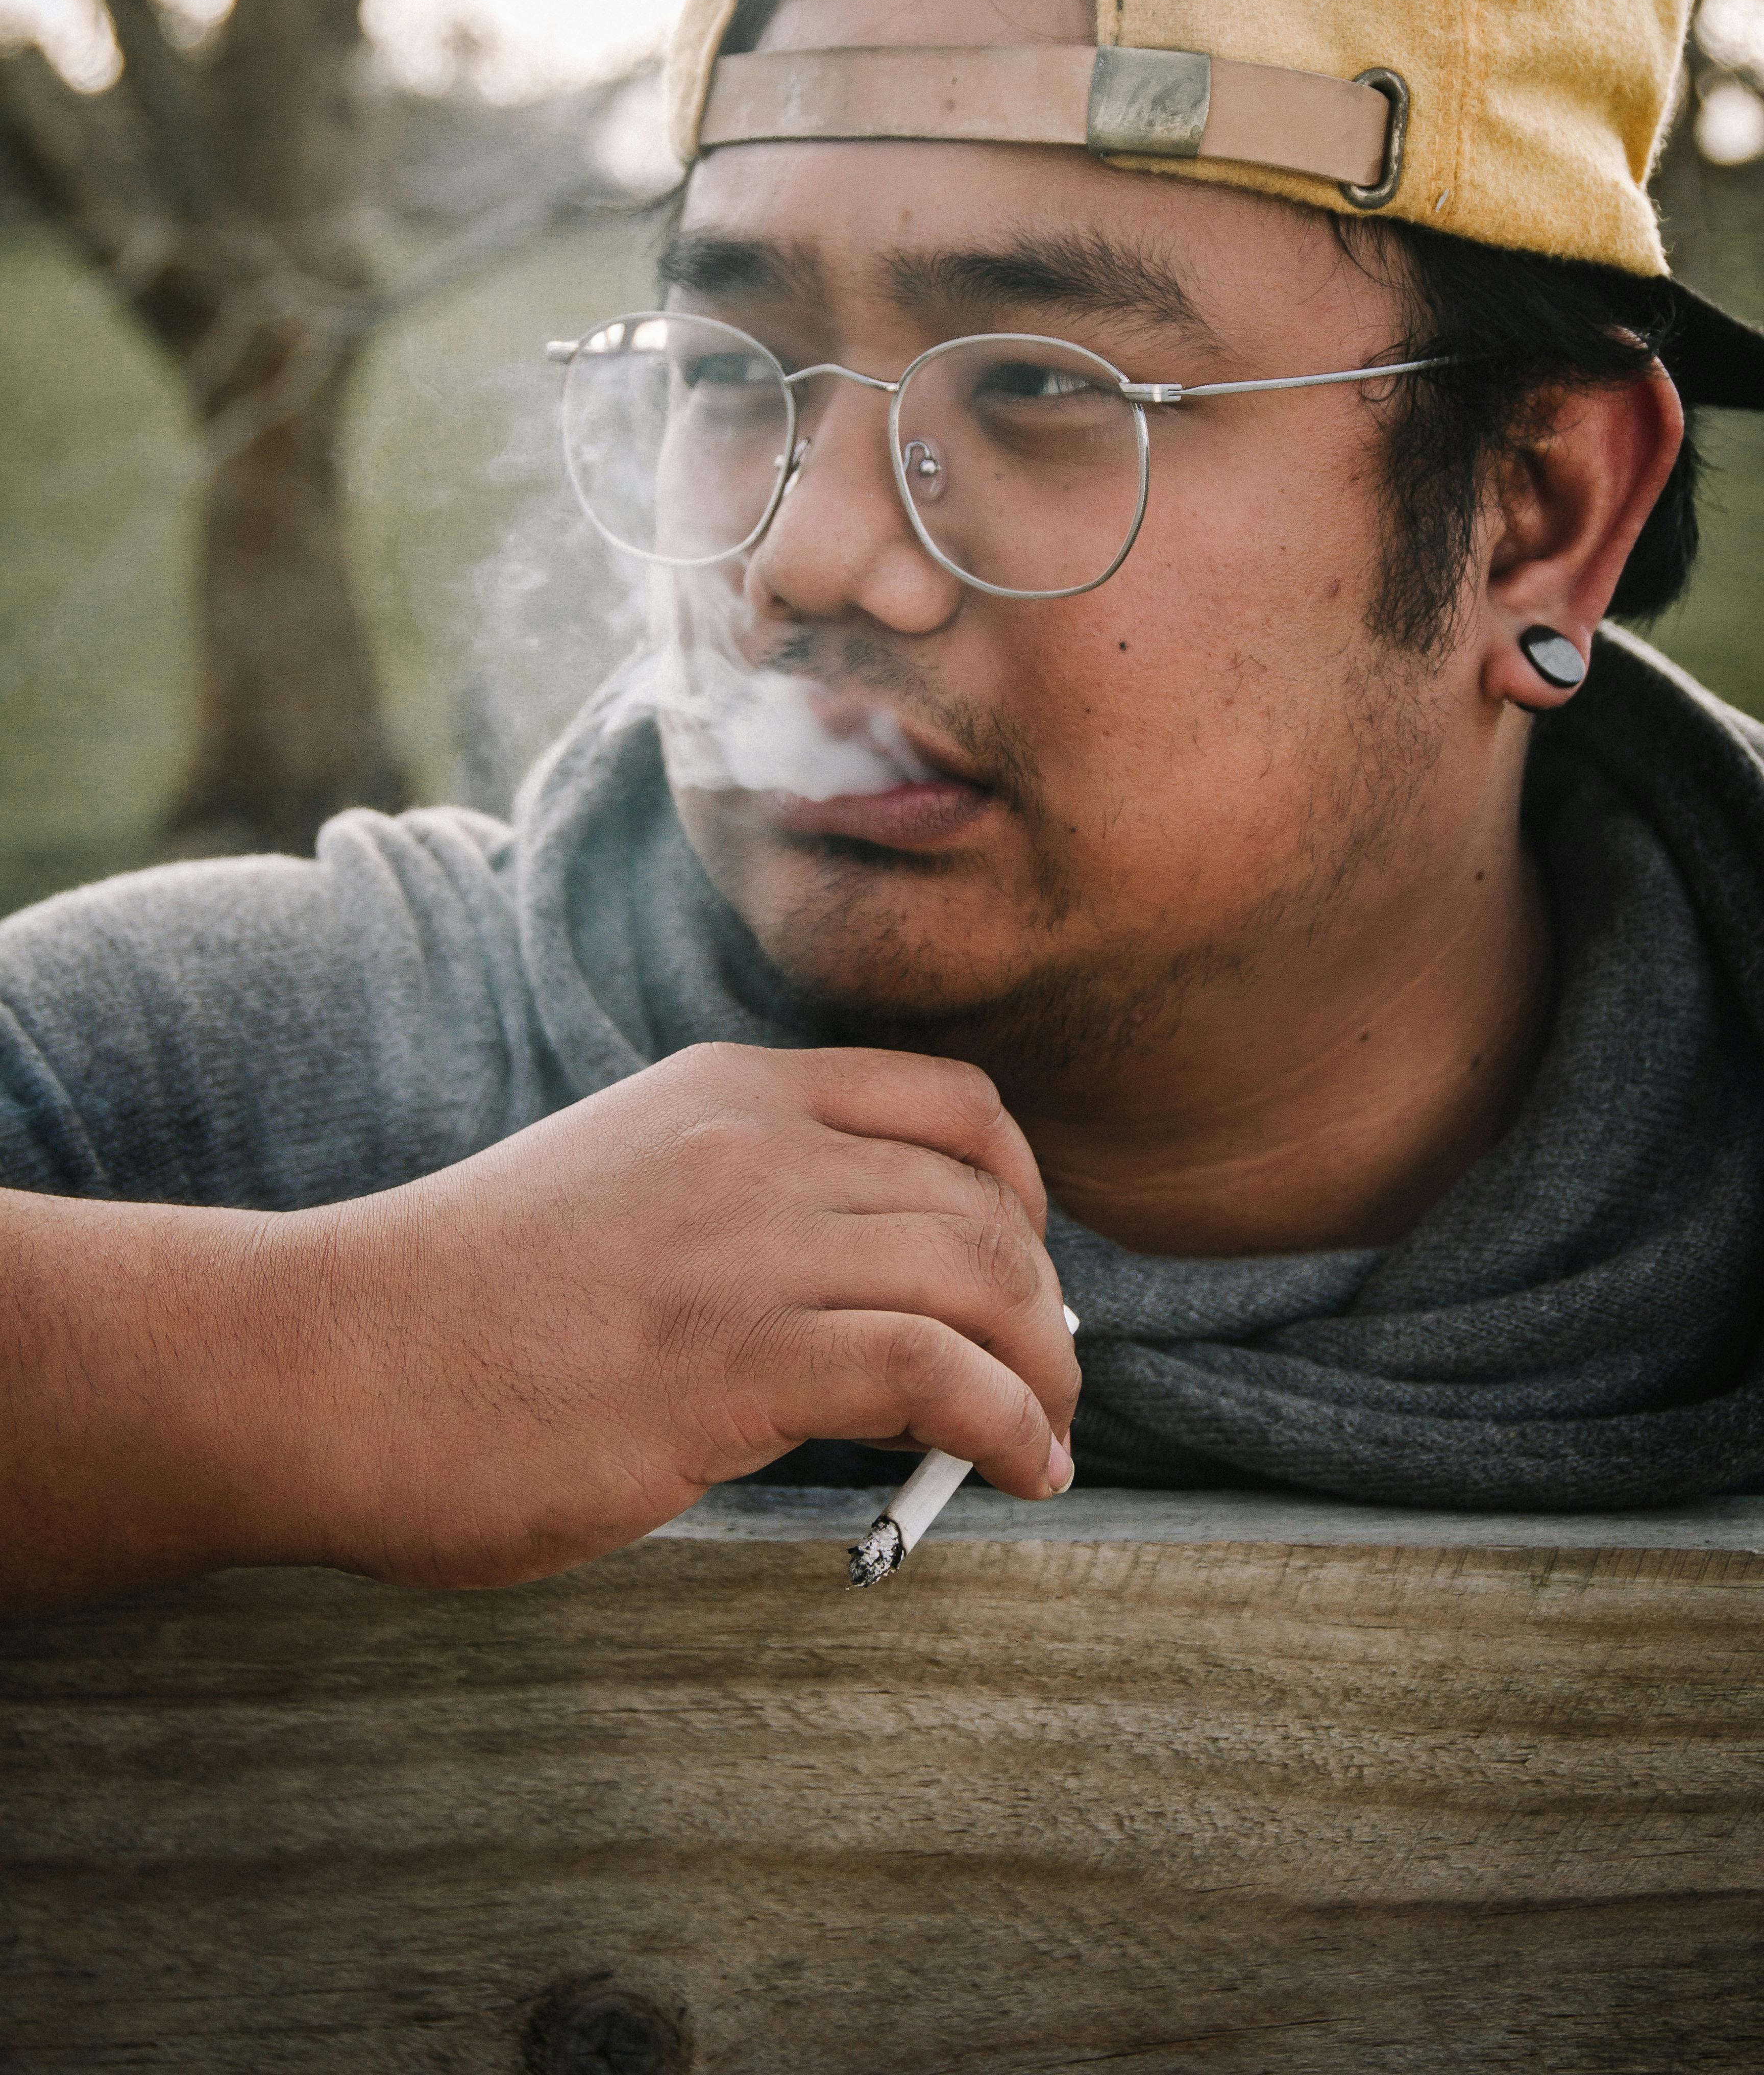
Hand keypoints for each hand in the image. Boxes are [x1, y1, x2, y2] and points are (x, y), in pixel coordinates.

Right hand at [293, 1044, 1079, 1589]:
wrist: (328, 1359)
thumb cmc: (458, 1304)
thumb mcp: (620, 1188)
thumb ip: (736, 1207)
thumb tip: (852, 1295)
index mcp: (731, 1090)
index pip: (951, 1100)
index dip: (1020, 1187)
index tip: (1021, 1265)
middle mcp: (758, 1145)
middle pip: (984, 1199)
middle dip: (1042, 1298)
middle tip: (1046, 1378)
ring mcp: (748, 1247)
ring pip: (983, 1279)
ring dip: (1046, 1372)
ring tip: (1047, 1440)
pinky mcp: (732, 1362)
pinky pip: (938, 1376)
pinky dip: (1008, 1425)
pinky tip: (1015, 1470)